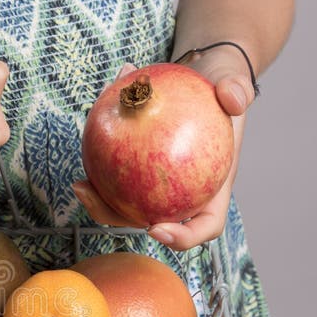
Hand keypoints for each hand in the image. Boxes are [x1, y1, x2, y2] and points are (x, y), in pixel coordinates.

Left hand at [73, 51, 255, 250]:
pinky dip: (100, 161)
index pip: (205, 226)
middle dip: (118, 218)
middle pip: (151, 221)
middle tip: (94, 197)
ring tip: (79, 184)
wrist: (204, 78)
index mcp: (213, 187)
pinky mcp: (140, 169)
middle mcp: (184, 193)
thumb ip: (237, 89)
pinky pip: (117, 174)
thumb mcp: (234, 82)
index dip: (183, 238)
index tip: (155, 228)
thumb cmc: (222, 87)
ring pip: (127, 205)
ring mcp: (160, 185)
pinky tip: (87, 140)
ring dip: (100, 200)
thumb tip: (232, 98)